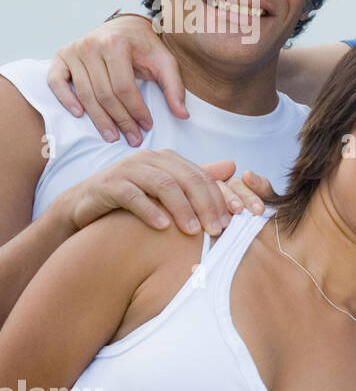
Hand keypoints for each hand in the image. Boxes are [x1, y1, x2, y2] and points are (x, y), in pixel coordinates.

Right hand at [46, 13, 186, 145]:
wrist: (124, 27)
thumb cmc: (146, 47)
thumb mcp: (165, 62)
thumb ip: (174, 87)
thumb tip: (183, 115)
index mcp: (116, 44)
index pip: (124, 87)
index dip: (136, 110)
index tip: (147, 127)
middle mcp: (91, 45)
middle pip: (104, 93)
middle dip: (120, 120)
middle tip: (133, 139)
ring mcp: (73, 50)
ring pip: (85, 93)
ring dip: (98, 119)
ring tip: (112, 136)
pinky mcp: (61, 56)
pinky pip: (56, 81)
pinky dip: (65, 99)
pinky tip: (80, 114)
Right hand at [53, 152, 271, 237]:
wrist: (84, 207)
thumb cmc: (133, 201)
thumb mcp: (167, 192)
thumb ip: (197, 179)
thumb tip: (232, 166)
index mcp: (168, 160)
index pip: (202, 176)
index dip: (222, 196)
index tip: (238, 217)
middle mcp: (150, 159)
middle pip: (187, 178)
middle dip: (206, 204)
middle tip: (218, 229)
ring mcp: (127, 169)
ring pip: (163, 185)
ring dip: (182, 209)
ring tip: (194, 231)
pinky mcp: (108, 184)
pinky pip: (132, 195)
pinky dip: (149, 210)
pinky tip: (162, 227)